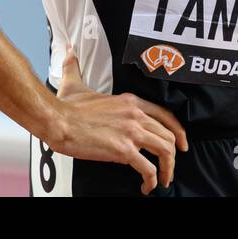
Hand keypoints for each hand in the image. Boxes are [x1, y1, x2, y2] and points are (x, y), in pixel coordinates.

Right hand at [51, 45, 188, 193]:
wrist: (57, 120)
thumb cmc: (65, 106)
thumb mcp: (74, 82)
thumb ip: (74, 66)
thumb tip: (68, 51)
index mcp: (130, 101)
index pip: (165, 115)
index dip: (177, 131)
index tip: (180, 143)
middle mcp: (135, 115)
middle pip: (169, 135)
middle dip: (174, 155)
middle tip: (169, 169)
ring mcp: (131, 132)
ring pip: (165, 151)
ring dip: (167, 170)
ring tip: (161, 181)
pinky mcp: (123, 150)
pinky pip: (148, 169)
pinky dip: (151, 180)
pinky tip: (146, 187)